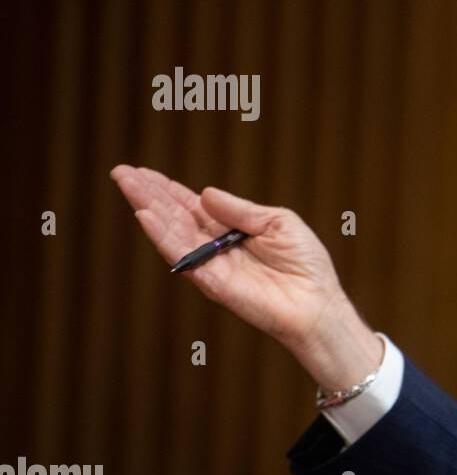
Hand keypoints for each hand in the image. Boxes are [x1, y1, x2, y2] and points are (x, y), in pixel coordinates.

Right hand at [110, 164, 382, 389]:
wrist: (318, 303)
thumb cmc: (306, 265)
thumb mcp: (279, 222)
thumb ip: (241, 209)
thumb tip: (205, 193)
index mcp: (231, 230)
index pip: (191, 206)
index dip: (166, 189)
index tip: (141, 172)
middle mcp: (215, 247)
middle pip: (174, 216)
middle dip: (147, 194)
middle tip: (120, 172)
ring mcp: (211, 265)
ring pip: (172, 232)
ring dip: (148, 208)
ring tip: (127, 186)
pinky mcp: (213, 283)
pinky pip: (183, 256)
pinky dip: (163, 236)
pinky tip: (145, 216)